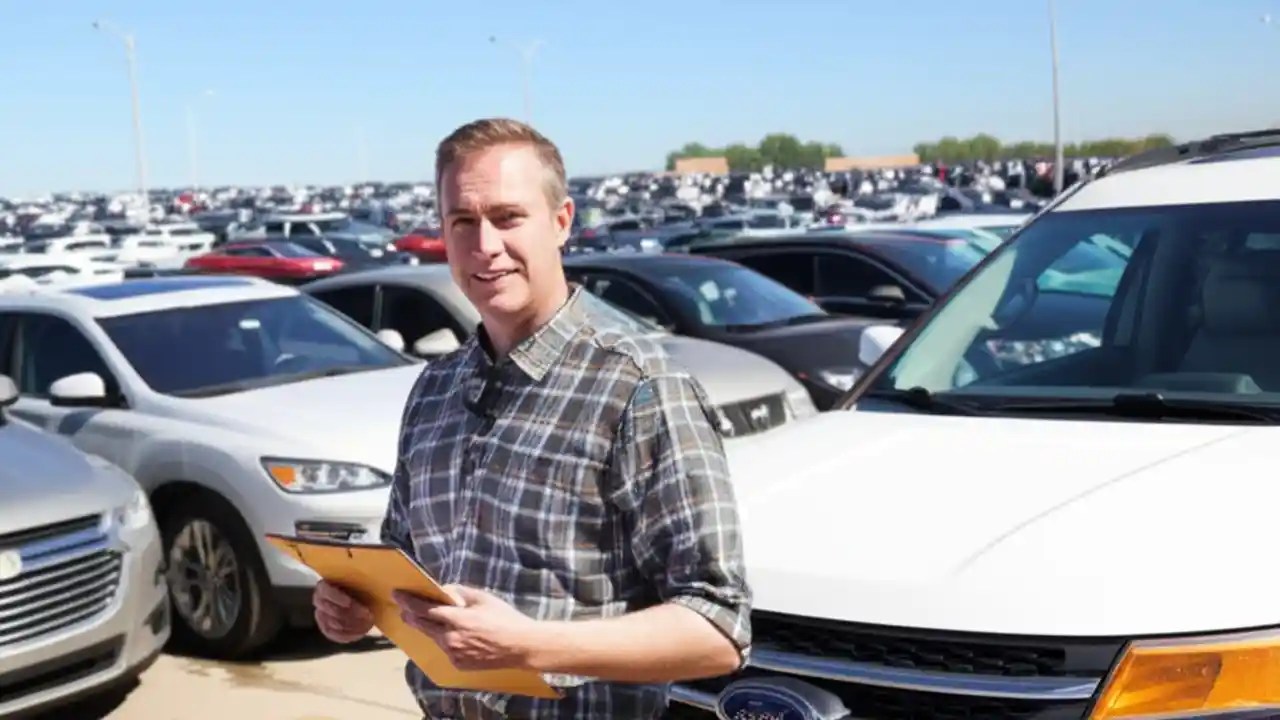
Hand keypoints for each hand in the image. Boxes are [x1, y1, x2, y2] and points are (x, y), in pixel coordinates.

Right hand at [313, 580, 374, 643]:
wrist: (360, 599)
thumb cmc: (360, 587)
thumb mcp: (363, 581)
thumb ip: (368, 582)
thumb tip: (391, 591)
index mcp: (325, 585)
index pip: (325, 591)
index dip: (336, 597)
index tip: (349, 603)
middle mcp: (319, 600)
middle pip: (331, 610)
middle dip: (351, 614)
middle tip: (368, 615)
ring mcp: (320, 615)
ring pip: (333, 624)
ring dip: (352, 625)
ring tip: (368, 623)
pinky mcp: (326, 628)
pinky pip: (334, 635)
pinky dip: (348, 635)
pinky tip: (361, 633)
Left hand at [393, 585, 542, 670]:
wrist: (520, 647)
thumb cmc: (504, 619)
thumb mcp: (483, 598)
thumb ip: (460, 592)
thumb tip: (444, 590)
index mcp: (457, 619)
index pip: (424, 608)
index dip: (408, 601)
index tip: (397, 594)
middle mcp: (450, 638)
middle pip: (422, 625)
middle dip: (410, 615)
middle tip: (403, 608)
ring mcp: (453, 653)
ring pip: (434, 638)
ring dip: (429, 628)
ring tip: (429, 619)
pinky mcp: (458, 664)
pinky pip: (446, 649)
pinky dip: (445, 640)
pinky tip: (452, 635)